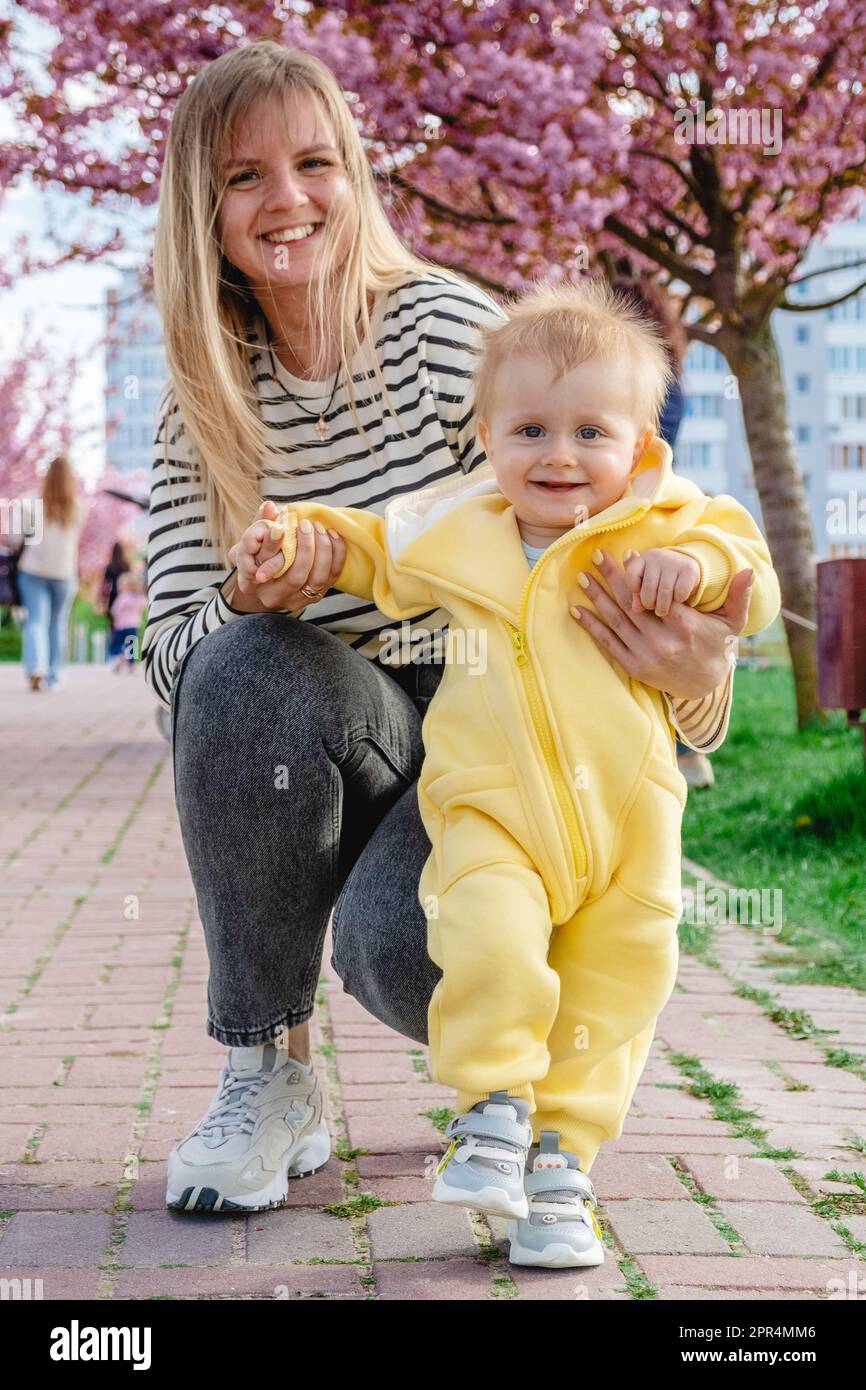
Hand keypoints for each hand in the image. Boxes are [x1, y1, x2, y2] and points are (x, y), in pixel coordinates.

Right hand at [226, 500, 345, 613]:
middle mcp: (276, 597)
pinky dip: (337, 555)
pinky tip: (332, 536)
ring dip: (323, 550)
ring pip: (317, 579)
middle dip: (305, 548)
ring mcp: (298, 600)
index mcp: (255, 584)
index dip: (277, 547)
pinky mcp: (316, 596)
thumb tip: (268, 505)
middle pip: (296, 576)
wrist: (267, 581)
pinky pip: (332, 577)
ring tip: (319, 528)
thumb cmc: (258, 554)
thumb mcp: (252, 540)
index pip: (270, 569)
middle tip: (306, 525)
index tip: (282, 527)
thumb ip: (260, 523)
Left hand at [569, 550, 754, 699]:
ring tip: (582, 578)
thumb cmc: (716, 645)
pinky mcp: (634, 666)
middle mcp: (662, 640)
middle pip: (631, 603)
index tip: (627, 554)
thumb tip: (748, 571)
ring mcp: (645, 655)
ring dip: (597, 598)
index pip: (656, 593)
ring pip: (616, 621)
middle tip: (594, 557)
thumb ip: (738, 595)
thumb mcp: (732, 622)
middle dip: (611, 578)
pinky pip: (609, 643)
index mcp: (683, 624)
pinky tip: (577, 611)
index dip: (639, 574)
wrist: (704, 684)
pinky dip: (592, 626)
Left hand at [623, 547, 700, 617]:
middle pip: (648, 587)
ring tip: (662, 610)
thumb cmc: (661, 580)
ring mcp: (674, 561)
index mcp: (644, 559)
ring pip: (664, 592)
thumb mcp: (646, 584)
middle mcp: (658, 556)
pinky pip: (680, 592)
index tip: (639, 595)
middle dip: (649, 603)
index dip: (634, 590)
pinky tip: (678, 599)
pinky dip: (679, 600)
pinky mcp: (688, 569)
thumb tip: (635, 609)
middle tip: (653, 608)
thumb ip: (637, 595)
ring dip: (663, 607)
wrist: (688, 568)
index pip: (631, 575)